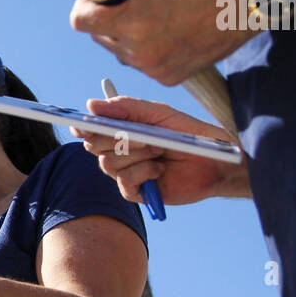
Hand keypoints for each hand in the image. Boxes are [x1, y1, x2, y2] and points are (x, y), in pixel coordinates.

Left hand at [70, 0, 251, 84]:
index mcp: (130, 17)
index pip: (80, 21)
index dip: (86, 6)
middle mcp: (138, 48)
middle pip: (99, 36)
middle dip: (108, 19)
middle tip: (131, 2)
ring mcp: (152, 66)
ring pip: (120, 51)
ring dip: (128, 36)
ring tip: (156, 15)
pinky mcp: (168, 77)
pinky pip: (143, 63)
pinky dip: (149, 49)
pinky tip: (169, 31)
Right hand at [72, 95, 250, 204]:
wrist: (215, 160)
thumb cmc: (187, 133)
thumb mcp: (157, 114)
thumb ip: (125, 107)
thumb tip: (91, 105)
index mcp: (122, 131)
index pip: (92, 130)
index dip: (83, 128)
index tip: (80, 125)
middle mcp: (120, 152)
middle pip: (95, 146)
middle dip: (116, 139)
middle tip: (142, 136)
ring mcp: (127, 172)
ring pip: (109, 163)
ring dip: (136, 154)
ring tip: (159, 151)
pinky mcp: (136, 192)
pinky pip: (124, 181)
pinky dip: (142, 172)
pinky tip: (160, 169)